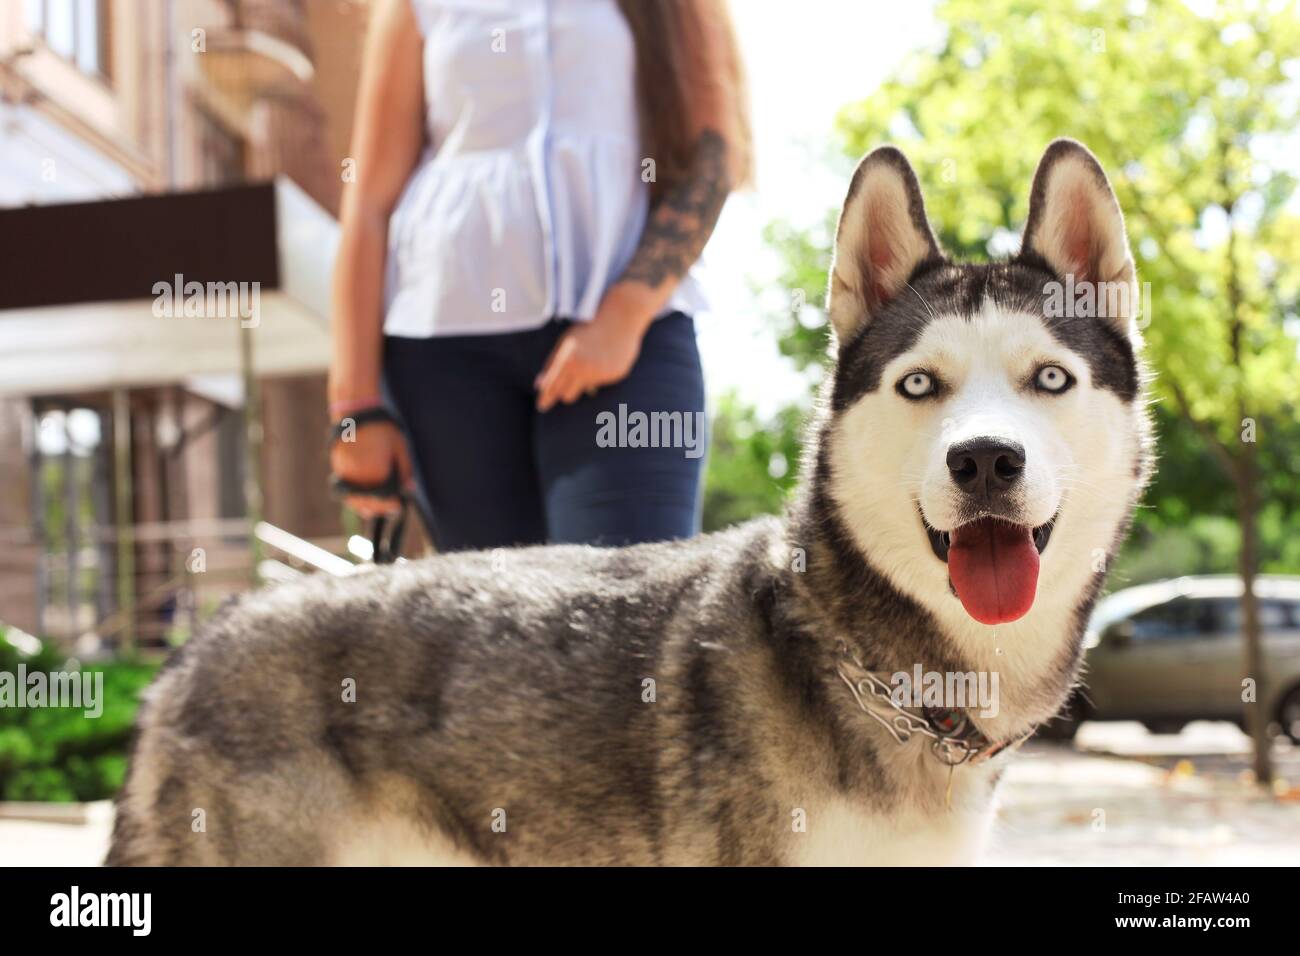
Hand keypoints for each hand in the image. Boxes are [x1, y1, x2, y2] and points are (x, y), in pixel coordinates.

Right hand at [330, 421, 412, 518]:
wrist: (356, 413)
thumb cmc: (382, 429)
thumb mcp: (400, 448)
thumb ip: (405, 471)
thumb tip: (409, 488)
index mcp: (378, 473)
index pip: (385, 499)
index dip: (392, 506)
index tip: (398, 507)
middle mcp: (361, 478)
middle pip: (369, 503)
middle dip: (380, 508)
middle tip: (390, 509)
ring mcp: (347, 475)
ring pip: (354, 501)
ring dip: (364, 507)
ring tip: (373, 511)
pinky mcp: (338, 470)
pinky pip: (344, 492)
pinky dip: (352, 499)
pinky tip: (359, 501)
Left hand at [534, 306, 648, 411]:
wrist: (621, 317)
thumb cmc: (589, 327)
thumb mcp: (565, 342)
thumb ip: (551, 364)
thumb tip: (539, 385)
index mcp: (568, 359)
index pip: (552, 386)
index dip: (545, 398)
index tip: (542, 406)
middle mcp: (584, 369)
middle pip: (567, 396)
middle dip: (565, 392)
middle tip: (565, 386)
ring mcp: (601, 373)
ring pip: (586, 390)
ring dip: (584, 380)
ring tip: (590, 361)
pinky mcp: (615, 375)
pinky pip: (602, 382)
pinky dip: (601, 373)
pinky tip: (606, 357)